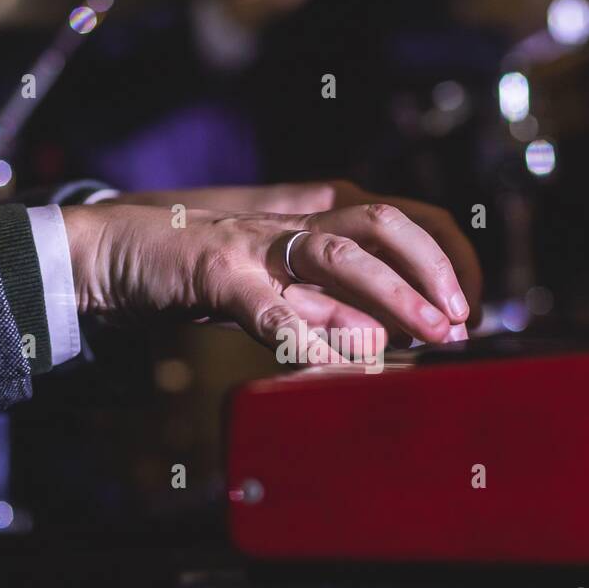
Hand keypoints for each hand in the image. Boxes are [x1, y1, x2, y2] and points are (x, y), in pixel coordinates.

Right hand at [62, 201, 472, 358]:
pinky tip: (333, 365)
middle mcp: (293, 228)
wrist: (115, 255)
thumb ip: (326, 313)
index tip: (473, 309)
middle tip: (461, 321)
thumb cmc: (201, 278)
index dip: (446, 259)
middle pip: (384, 223)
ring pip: (339, 252)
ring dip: (393, 294)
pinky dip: (305, 336)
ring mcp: (257, 245)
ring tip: (429, 333)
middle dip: (433, 270)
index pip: (400, 223)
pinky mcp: (216, 272)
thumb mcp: (276, 297)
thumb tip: (383, 343)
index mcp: (313, 230)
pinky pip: (269, 306)